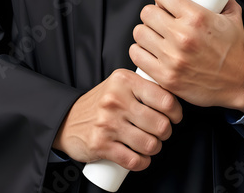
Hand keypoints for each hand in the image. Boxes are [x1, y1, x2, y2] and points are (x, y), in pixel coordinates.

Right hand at [51, 67, 182, 170]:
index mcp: (124, 80)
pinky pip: (134, 160)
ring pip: (149, 144)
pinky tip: (140, 158)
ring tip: (149, 144)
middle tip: (161, 132)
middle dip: (165, 133)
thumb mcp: (119, 84)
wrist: (68, 121)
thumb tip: (173, 95)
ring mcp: (107, 123)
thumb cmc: (101, 104)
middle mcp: (116, 100)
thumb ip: (143, 86)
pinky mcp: (100, 145)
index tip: (174, 116)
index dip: (176, 112)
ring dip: (154, 149)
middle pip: (160, 124)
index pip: (164, 98)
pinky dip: (142, 163)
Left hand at [129, 0, 243, 110]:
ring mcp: (172, 58)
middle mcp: (182, 37)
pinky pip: (137, 55)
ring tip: (159, 36)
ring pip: (139, 33)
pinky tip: (154, 51)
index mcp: (197, 18)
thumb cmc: (233, 48)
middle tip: (164, 20)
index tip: (168, 3)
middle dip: (155, 14)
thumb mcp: (229, 10)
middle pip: (147, 12)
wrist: (239, 83)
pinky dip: (142, 52)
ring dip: (147, 32)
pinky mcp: (165, 77)